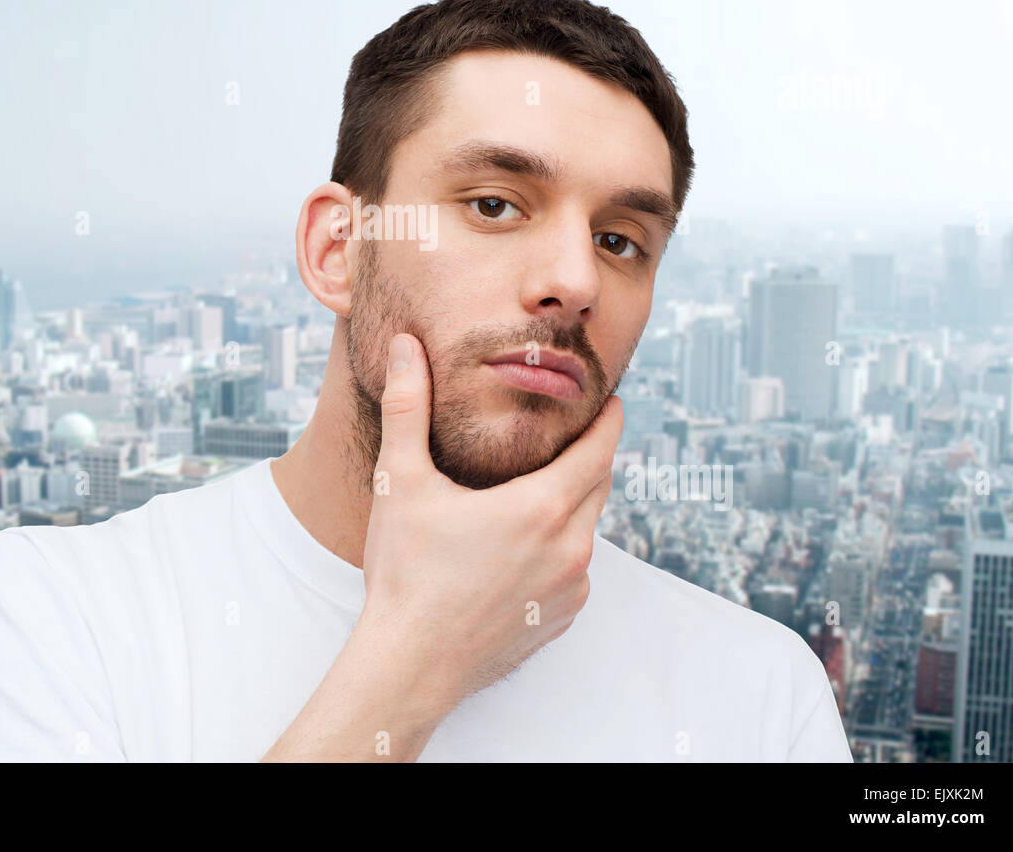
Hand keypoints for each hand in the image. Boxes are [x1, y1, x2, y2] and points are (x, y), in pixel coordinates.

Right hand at [359, 331, 623, 710]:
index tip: (612, 399)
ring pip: (587, 530)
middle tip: (579, 431)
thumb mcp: (401, 482)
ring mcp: (570, 591)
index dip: (608, 421)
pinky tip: (526, 544)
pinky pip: (574, 570)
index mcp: (543, 508)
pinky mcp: (559, 620)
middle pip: (599, 487)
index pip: (600, 450)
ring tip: (545, 484)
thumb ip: (409, 407)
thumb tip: (405, 347)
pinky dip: (560, 549)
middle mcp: (571, 550)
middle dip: (592, 456)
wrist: (408, 666)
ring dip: (574, 505)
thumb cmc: (404, 574)